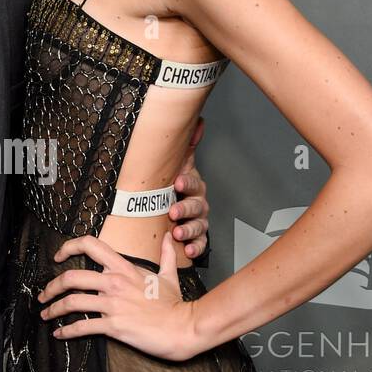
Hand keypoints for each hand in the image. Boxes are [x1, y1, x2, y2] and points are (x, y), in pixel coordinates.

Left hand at [38, 232, 200, 362]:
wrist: (183, 327)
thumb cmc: (175, 304)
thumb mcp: (170, 275)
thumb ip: (166, 255)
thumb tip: (169, 239)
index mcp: (124, 268)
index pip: (91, 245)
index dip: (69, 247)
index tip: (58, 256)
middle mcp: (114, 283)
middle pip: (71, 277)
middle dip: (51, 287)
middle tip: (43, 294)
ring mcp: (112, 304)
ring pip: (71, 302)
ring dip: (53, 310)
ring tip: (46, 315)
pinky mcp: (113, 326)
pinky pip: (82, 327)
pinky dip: (67, 332)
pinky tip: (60, 334)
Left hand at [169, 115, 209, 259]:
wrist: (171, 210)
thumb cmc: (175, 187)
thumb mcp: (179, 165)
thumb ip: (187, 146)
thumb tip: (198, 121)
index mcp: (192, 186)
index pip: (192, 182)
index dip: (186, 182)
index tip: (177, 182)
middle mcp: (198, 204)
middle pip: (196, 206)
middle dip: (185, 209)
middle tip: (173, 211)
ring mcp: (198, 221)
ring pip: (199, 226)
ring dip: (189, 229)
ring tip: (178, 232)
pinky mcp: (196, 239)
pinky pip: (200, 244)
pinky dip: (195, 248)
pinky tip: (188, 249)